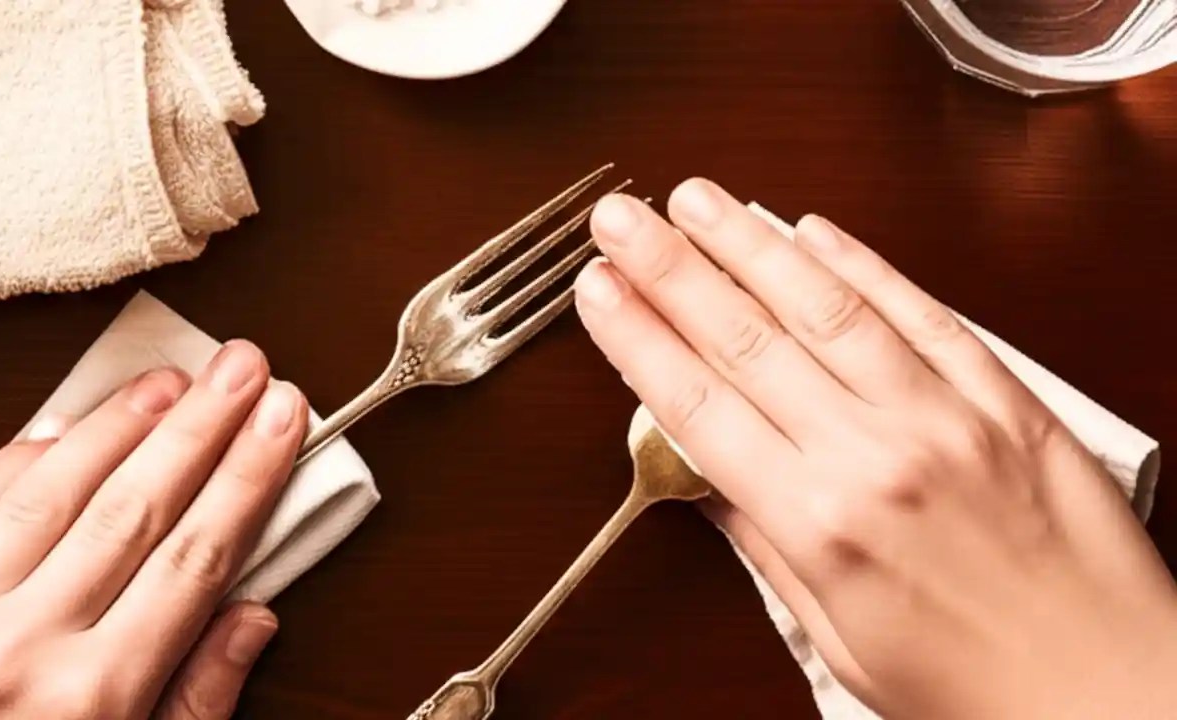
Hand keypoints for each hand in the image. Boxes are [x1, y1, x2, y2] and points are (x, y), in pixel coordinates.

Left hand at [0, 341, 305, 718]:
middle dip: (201, 427)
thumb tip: (252, 615)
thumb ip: (195, 701)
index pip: (196, 556)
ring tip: (170, 381)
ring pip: (49, 493)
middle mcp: (19, 651)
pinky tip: (61, 430)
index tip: (284, 420)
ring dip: (117, 426)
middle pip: (134, 508)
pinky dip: (17, 461)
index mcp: (93, 702)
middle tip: (243, 368)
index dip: (249, 477)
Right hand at [574, 179, 1176, 718]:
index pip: (699, 405)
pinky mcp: (1005, 398)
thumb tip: (706, 478)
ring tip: (699, 200)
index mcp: (822, 524)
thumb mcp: (839, 638)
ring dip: (752, 244)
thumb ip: (765, 544)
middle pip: (747, 339)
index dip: (637, 339)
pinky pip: (921, 313)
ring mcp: (945, 417)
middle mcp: (878, 456)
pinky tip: (815, 229)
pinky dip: (864, 264)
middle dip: (670, 268)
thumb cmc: (978, 688)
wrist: (1116, 696)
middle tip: (622, 219)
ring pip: (826, 308)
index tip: (597, 293)